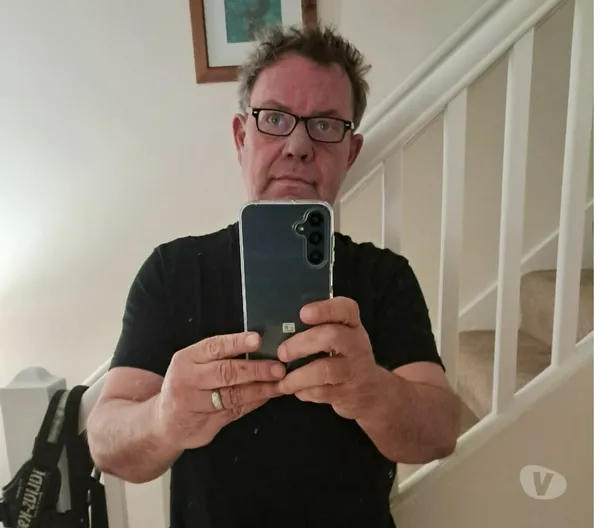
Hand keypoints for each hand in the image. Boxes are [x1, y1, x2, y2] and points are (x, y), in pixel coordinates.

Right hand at [154, 332, 284, 450]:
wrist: (164, 423)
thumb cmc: (187, 384)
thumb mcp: (193, 364)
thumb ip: (220, 356)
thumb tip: (259, 346)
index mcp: (186, 359)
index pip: (214, 347)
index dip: (237, 343)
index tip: (257, 339)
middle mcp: (188, 380)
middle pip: (226, 372)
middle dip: (255, 369)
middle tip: (278, 368)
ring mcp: (196, 405)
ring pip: (233, 395)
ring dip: (260, 389)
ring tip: (280, 383)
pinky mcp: (207, 424)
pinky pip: (236, 410)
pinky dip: (255, 402)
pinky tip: (268, 395)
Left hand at [276, 297, 384, 419]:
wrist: (371, 391)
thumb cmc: (345, 356)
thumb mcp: (340, 337)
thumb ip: (318, 329)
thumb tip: (279, 329)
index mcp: (352, 325)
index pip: (346, 309)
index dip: (325, 309)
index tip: (303, 313)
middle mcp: (357, 344)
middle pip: (332, 336)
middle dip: (302, 344)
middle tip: (282, 353)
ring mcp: (355, 370)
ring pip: (325, 370)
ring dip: (298, 376)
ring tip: (283, 380)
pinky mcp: (349, 393)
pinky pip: (322, 392)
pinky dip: (304, 392)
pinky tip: (295, 390)